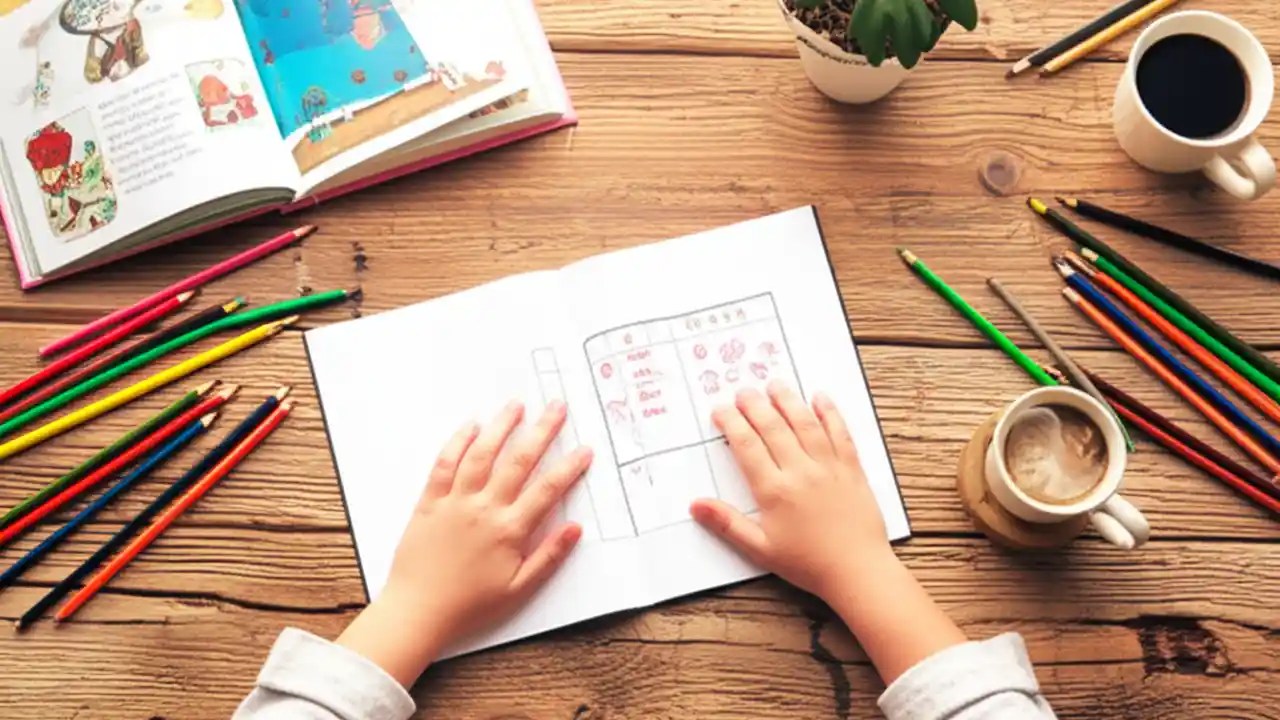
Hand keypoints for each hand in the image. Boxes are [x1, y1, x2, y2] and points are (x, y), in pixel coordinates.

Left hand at [337, 400, 592, 684]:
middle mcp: (484, 509)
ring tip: (516, 405)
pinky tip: (471, 426)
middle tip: (556, 407)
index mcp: (509, 531)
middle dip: (541, 431)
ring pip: (481, 454)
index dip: (569, 467)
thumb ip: (548, 556)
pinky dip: (457, 442)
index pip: (547, 490)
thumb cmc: (469, 605)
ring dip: (500, 427)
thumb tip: (575, 529)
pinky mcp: (429, 502)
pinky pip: (444, 464)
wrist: (418, 612)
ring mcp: (455, 502)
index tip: (584, 449)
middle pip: (518, 461)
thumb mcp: (518, 589)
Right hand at [690, 382, 891, 600]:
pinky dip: (830, 412)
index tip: (721, 411)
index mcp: (775, 491)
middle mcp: (801, 472)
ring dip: (788, 400)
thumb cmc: (808, 563)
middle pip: (773, 427)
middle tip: (743, 392)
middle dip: (754, 405)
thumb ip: (727, 523)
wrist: (857, 572)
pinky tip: (820, 398)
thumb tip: (696, 505)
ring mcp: (828, 467)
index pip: (747, 446)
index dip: (731, 424)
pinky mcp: (852, 468)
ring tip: (775, 385)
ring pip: (805, 423)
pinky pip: (840, 432)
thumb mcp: (760, 548)